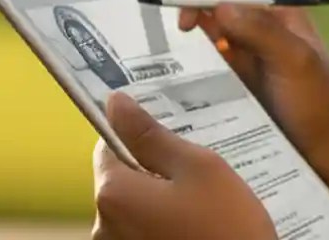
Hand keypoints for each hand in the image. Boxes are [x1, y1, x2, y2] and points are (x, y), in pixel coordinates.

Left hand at [92, 92, 276, 239]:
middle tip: (200, 179)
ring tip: (204, 207)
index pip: (109, 146)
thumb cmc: (226, 225)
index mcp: (113, 193)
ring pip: (135, 209)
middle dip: (156, 173)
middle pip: (122, 180)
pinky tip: (198, 229)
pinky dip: (166, 226)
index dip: (143, 140)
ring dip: (163, 202)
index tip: (178, 147)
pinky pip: (143, 232)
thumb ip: (153, 136)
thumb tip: (114, 102)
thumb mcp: (200, 169)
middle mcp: (102, 227)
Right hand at [173, 0, 328, 161]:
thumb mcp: (295, 62)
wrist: (319, 147)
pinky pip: (206, 44)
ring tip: (184, 35)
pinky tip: (187, 56)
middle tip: (181, 21)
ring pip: (209, 14)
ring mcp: (246, 40)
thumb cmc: (316, 102)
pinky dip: (192, 43)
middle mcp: (262, 16)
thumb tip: (221, 6)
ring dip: (192, 16)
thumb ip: (262, 32)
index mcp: (280, 4)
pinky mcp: (233, 66)